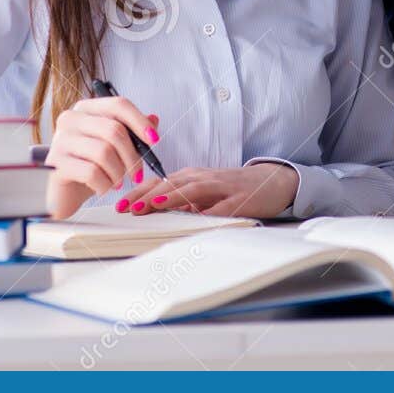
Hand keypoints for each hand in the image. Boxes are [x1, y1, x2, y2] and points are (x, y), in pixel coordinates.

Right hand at [43, 95, 160, 219]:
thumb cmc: (89, 166)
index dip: (140, 122)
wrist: (63, 193)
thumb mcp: (114, 148)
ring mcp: (60, 140)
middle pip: (114, 130)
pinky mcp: (56, 163)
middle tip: (137, 174)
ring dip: (118, 173)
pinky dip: (104, 184)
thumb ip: (132, 132)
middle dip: (132, 156)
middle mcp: (70, 119)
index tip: (154, 140)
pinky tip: (103, 188)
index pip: (118, 105)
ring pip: (104, 152)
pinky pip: (91, 172)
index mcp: (86, 109)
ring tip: (117, 182)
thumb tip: (154, 119)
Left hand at [118, 163, 298, 218]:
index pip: (162, 181)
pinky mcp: (241, 199)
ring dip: (171, 196)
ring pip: (193, 188)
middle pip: (172, 183)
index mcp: (194, 177)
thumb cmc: (234, 188)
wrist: (273, 182)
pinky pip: (223, 205)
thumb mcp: (204, 191)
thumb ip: (181, 199)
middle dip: (148, 195)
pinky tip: (197, 215)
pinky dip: (209, 209)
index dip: (141, 191)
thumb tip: (153, 208)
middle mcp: (205, 178)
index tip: (121, 204)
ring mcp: (224, 187)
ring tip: (151, 205)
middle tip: (127, 207)